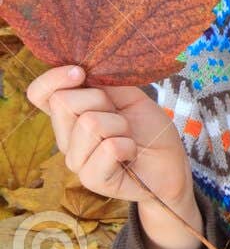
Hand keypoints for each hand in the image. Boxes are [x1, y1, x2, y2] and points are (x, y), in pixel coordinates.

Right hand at [25, 64, 202, 248]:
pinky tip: (131, 155)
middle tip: (122, 118)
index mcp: (70, 116)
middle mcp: (66, 138)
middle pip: (64, 102)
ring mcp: (76, 160)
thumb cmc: (149, 131)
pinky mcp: (91, 179)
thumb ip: (104, 83)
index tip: (80, 72)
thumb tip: (81, 68)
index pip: (39, 94)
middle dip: (102, 100)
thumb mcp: (129, 97)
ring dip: (120, 126)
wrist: (172, 166)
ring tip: (128, 138)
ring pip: (90, 124)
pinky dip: (128, 146)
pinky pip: (109, 148)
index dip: (53, 79)